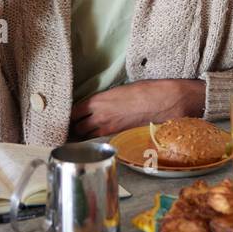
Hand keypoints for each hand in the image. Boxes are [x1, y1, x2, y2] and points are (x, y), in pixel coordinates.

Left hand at [70, 79, 204, 139]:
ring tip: (82, 135)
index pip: (73, 112)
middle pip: (77, 128)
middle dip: (74, 128)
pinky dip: (96, 141)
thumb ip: (104, 100)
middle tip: (73, 128)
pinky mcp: (120, 137)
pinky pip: (101, 141)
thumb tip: (97, 106)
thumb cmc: (145, 90)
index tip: (67, 117)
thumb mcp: (119, 90)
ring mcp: (109, 129)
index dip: (68, 116)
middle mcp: (99, 117)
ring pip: (87, 138)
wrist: (165, 101)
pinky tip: (97, 139)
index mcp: (98, 101)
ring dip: (84, 137)